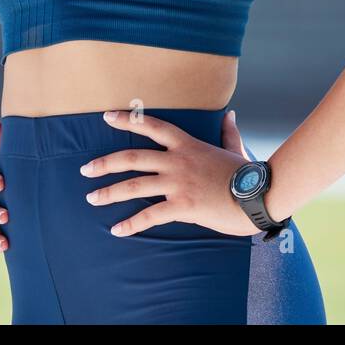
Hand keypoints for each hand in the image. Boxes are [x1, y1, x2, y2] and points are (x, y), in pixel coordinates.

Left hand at [79, 109, 259, 237]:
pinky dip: (132, 223)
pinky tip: (117, 230)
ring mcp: (178, 182)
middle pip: (132, 157)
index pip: (152, 126)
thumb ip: (228, 131)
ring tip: (92, 198)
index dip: (127, 120)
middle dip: (105, 163)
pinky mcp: (183, 205)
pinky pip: (150, 215)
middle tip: (85, 170)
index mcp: (188, 144)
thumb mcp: (234, 148)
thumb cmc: (248, 173)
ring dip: (109, 192)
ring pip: (134, 185)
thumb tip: (229, 114)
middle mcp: (177, 160)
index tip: (106, 116)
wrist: (259, 195)